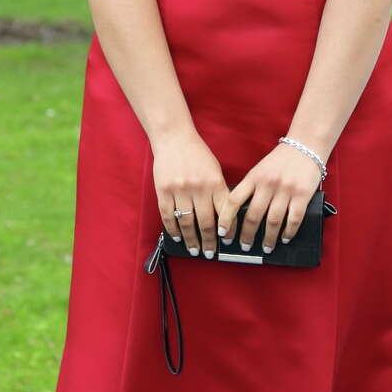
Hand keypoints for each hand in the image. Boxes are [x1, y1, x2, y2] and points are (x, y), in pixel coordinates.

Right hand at [151, 129, 230, 258]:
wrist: (174, 138)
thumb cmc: (197, 154)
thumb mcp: (214, 170)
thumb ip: (219, 191)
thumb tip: (223, 218)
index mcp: (215, 183)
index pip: (224, 213)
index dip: (227, 231)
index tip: (227, 242)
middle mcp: (198, 188)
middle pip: (205, 223)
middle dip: (209, 241)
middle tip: (210, 253)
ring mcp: (179, 190)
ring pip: (187, 223)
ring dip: (191, 240)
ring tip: (194, 250)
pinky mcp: (163, 191)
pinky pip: (168, 216)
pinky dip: (173, 230)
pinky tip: (177, 238)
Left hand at [218, 144, 323, 254]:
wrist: (306, 145)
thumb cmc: (281, 160)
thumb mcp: (259, 170)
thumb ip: (251, 188)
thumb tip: (240, 214)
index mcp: (253, 177)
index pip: (233, 200)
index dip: (226, 219)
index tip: (222, 234)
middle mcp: (268, 184)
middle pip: (253, 215)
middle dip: (247, 235)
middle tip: (244, 246)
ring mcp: (285, 190)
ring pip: (273, 221)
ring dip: (268, 238)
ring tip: (266, 247)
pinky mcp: (302, 195)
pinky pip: (293, 219)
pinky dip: (288, 232)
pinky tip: (285, 238)